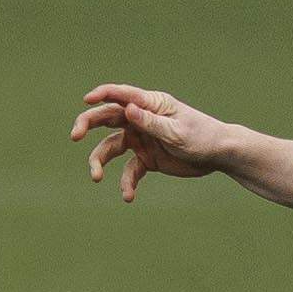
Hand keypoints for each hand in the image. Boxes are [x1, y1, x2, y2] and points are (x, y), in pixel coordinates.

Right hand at [70, 84, 226, 201]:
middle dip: (88, 125)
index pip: (122, 95)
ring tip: (95, 177)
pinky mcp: (145, 159)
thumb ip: (151, 122)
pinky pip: (129, 171)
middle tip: (74, 135)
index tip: (86, 100)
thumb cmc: (202, 136)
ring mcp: (141, 139)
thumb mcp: (177, 131)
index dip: (102, 95)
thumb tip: (127, 109)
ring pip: (111, 148)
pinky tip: (128, 196)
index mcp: (151, 104)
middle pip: (107, 118)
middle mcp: (140, 119)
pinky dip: (126, 183)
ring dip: (100, 161)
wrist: (218, 156)